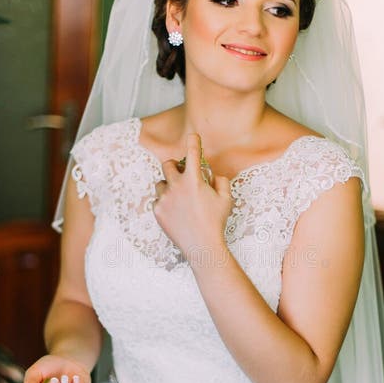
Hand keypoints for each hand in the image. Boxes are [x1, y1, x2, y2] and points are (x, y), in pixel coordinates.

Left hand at [152, 133, 232, 262]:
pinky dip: (165, 202)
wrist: (202, 246)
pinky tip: (176, 212)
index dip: (193, 142)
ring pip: (160, 183)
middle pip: (168, 164)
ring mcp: (164, 199)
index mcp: (193, 180)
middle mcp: (176, 186)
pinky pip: (157, 200)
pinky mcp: (157, 211)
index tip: (193, 136)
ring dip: (169, 186)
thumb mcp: (226, 199)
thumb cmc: (215, 222)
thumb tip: (214, 176)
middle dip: (175, 166)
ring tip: (179, 197)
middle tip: (182, 173)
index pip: (193, 154)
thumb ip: (221, 182)